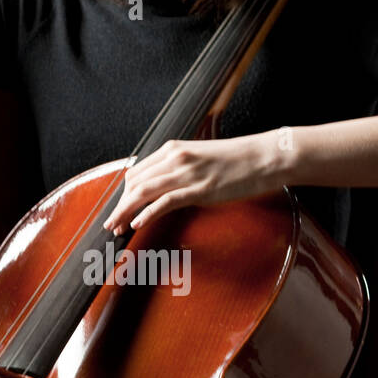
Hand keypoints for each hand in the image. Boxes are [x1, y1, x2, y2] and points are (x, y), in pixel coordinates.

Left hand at [102, 133, 285, 235]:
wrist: (265, 157)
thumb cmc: (238, 160)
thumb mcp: (202, 158)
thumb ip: (182, 168)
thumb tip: (168, 187)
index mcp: (173, 149)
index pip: (137, 172)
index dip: (124, 193)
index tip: (119, 209)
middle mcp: (175, 157)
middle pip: (135, 183)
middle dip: (120, 205)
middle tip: (112, 224)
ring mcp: (187, 173)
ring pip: (143, 192)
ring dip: (125, 212)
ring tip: (116, 228)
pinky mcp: (199, 189)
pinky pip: (164, 202)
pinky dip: (147, 214)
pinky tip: (137, 225)